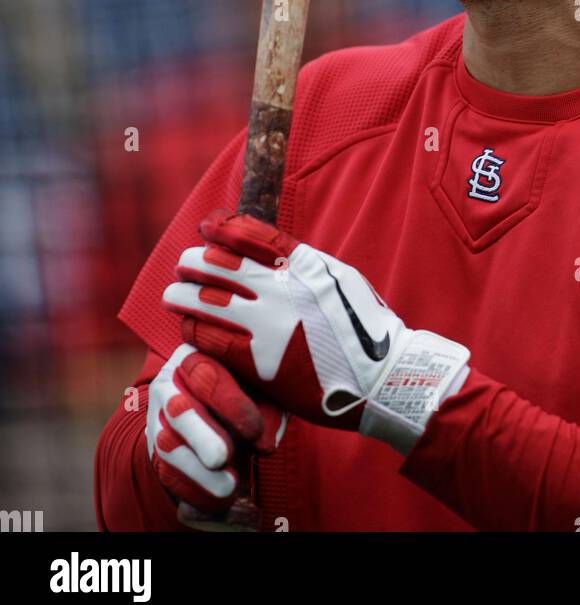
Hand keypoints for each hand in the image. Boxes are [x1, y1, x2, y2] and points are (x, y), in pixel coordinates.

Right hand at [145, 342, 285, 523]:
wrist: (214, 403)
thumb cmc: (248, 387)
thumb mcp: (260, 385)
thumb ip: (267, 405)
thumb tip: (266, 442)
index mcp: (196, 354)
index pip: (205, 373)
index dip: (230, 403)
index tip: (255, 429)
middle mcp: (169, 383)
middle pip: (178, 409)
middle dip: (202, 436)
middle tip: (222, 457)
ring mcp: (157, 417)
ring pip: (167, 445)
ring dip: (197, 471)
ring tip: (228, 486)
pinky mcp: (155, 448)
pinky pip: (165, 472)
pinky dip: (190, 489)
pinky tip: (215, 500)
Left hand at [162, 210, 470, 455]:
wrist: (381, 379)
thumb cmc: (362, 327)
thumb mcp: (339, 278)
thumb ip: (303, 262)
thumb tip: (267, 250)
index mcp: (306, 264)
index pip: (252, 234)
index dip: (224, 227)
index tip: (206, 225)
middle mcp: (285, 290)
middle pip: (222, 265)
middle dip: (195, 261)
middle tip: (183, 264)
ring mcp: (271, 326)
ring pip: (210, 301)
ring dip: (185, 294)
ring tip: (174, 294)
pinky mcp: (261, 363)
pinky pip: (213, 340)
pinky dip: (195, 329)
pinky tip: (189, 327)